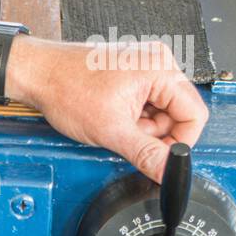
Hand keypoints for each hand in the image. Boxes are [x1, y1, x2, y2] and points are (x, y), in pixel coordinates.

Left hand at [7, 37, 208, 182]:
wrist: (41, 75)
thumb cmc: (68, 90)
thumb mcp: (112, 131)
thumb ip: (146, 154)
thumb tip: (167, 172)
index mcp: (160, 68)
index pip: (194, 114)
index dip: (181, 143)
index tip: (162, 160)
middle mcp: (157, 63)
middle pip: (178, 115)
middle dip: (156, 136)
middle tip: (128, 139)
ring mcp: (145, 68)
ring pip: (161, 114)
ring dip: (142, 130)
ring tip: (115, 126)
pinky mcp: (132, 76)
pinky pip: (146, 107)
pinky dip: (133, 120)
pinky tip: (113, 119)